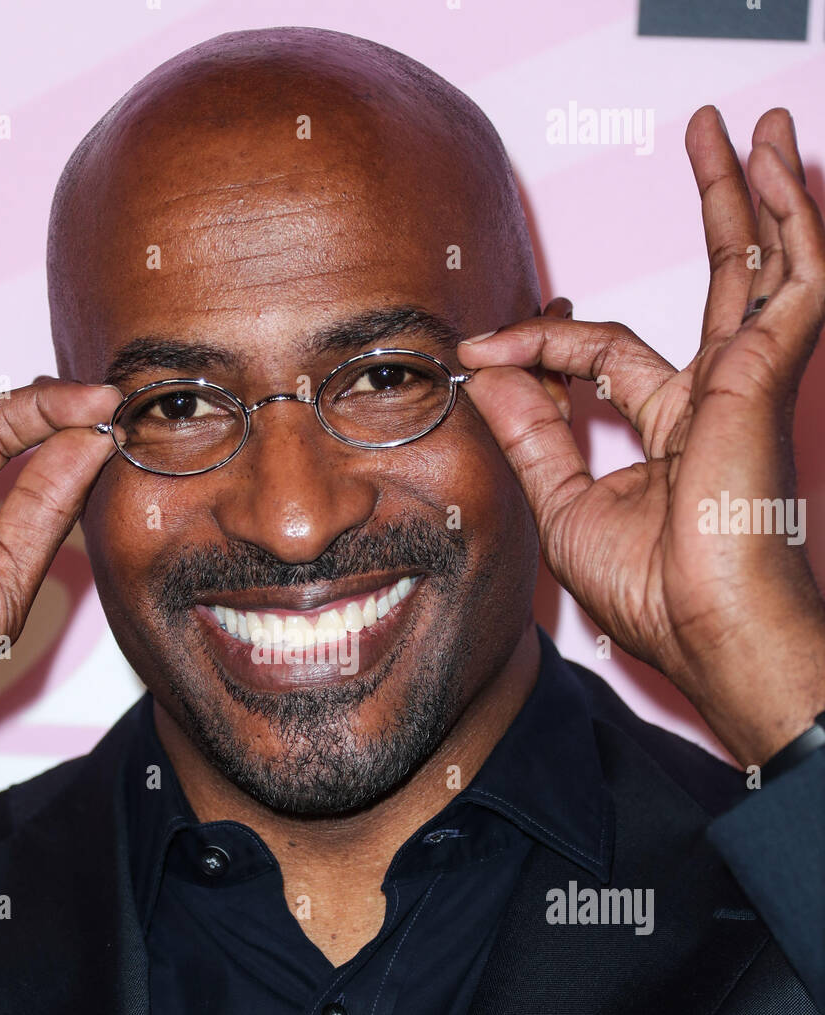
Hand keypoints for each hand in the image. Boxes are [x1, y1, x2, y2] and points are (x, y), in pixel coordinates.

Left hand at [457, 106, 824, 766]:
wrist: (707, 627)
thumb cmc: (652, 591)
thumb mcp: (564, 505)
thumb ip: (532, 434)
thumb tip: (487, 374)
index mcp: (673, 428)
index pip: (603, 353)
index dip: (539, 340)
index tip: (482, 348)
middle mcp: (717, 395)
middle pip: (712, 282)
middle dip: (705, 212)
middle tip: (698, 140)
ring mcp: (748, 380)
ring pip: (756, 265)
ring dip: (748, 193)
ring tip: (739, 127)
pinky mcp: (771, 371)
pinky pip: (792, 278)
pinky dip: (786, 220)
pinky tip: (770, 165)